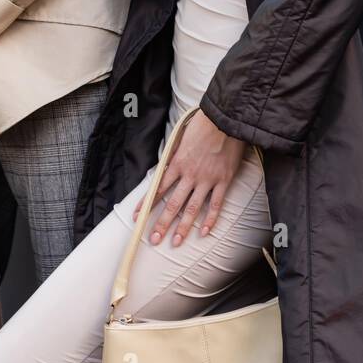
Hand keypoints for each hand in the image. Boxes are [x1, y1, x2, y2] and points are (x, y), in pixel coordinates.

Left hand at [131, 108, 246, 245]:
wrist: (224, 120)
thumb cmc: (203, 125)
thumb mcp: (182, 138)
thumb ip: (175, 155)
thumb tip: (167, 166)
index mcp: (177, 164)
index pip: (158, 188)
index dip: (147, 204)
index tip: (137, 217)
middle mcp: (189, 175)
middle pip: (173, 204)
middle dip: (162, 223)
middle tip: (154, 239)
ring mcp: (207, 180)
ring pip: (192, 208)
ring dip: (183, 227)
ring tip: (175, 242)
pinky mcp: (223, 181)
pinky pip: (216, 204)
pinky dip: (210, 219)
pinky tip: (204, 232)